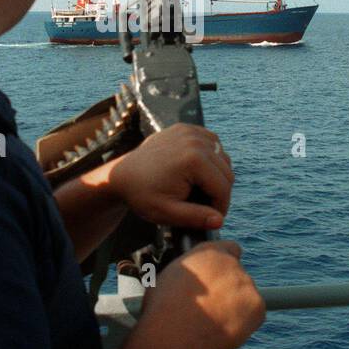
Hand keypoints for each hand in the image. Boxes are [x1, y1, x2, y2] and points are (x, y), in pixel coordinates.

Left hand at [107, 123, 233, 230]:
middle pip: (226, 172)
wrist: (122, 174)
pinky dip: (210, 159)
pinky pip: (212, 144)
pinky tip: (197, 172)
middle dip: (219, 192)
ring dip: (216, 175)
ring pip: (222, 158)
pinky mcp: (186, 128)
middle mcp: (195, 140)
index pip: (223, 187)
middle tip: (204, 206)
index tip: (211, 218)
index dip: (221, 207)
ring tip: (199, 190)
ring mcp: (191, 131)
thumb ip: (195, 217)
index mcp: (193, 159)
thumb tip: (219, 220)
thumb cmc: (142, 195)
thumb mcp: (167, 212)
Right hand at [143, 239, 264, 348]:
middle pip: (238, 275)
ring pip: (246, 295)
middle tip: (211, 307)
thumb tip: (191, 277)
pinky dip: (244, 322)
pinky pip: (255, 314)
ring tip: (213, 323)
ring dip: (236, 305)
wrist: (174, 336)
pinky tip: (225, 330)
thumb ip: (191, 270)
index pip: (230, 248)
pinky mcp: (257, 306)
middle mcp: (230, 263)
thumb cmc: (163, 309)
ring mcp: (246, 284)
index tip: (219, 276)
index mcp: (208, 252)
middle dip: (228, 289)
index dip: (225, 263)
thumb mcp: (169, 275)